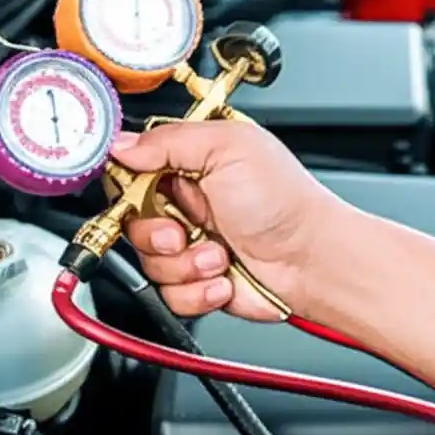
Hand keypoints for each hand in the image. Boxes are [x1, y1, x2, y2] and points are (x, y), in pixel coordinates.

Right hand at [109, 119, 347, 320]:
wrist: (312, 259)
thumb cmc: (286, 202)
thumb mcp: (230, 147)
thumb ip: (170, 140)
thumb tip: (122, 144)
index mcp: (193, 163)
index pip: (131, 173)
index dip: (130, 192)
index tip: (145, 199)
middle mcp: (189, 203)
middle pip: (132, 223)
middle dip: (156, 234)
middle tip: (183, 233)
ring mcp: (193, 244)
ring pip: (149, 262)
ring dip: (185, 264)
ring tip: (218, 254)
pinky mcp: (199, 281)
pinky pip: (170, 294)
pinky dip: (197, 291)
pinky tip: (224, 277)